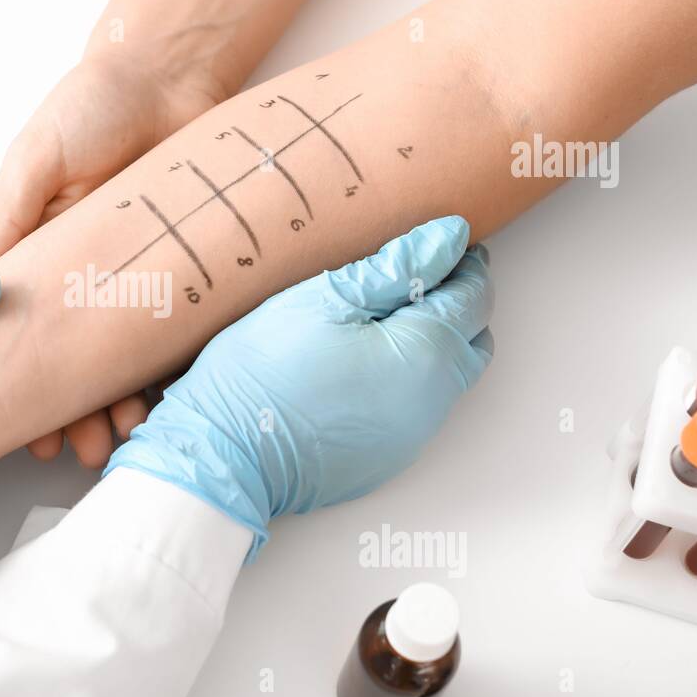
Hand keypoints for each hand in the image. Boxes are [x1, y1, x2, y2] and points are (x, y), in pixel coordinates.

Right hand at [0, 52, 225, 466]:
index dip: (22, 384)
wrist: (171, 73)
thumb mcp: (34, 162)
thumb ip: (6, 220)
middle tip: (83, 450)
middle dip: (77, 408)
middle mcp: (85, 275)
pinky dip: (176, 365)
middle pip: (77, 358)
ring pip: (127, 354)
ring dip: (124, 397)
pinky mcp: (187, 267)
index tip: (25, 428)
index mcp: (39, 254)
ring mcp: (138, 275)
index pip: (22, 334)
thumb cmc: (91, 106)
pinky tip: (172, 398)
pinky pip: (182, 327)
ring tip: (129, 434)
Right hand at [104, 215, 493, 557]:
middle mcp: (431, 403)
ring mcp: (409, 437)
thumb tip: (448, 238)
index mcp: (425, 356)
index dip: (463, 264)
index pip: (473, 298)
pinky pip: (415, 409)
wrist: (223, 456)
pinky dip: (405, 379)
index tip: (442, 244)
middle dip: (455, 304)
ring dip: (431, 344)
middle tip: (416, 276)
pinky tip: (360, 364)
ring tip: (381, 318)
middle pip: (472, 341)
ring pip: (445, 378)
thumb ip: (397, 267)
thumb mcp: (326, 300)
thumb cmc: (265, 375)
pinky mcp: (384, 458)